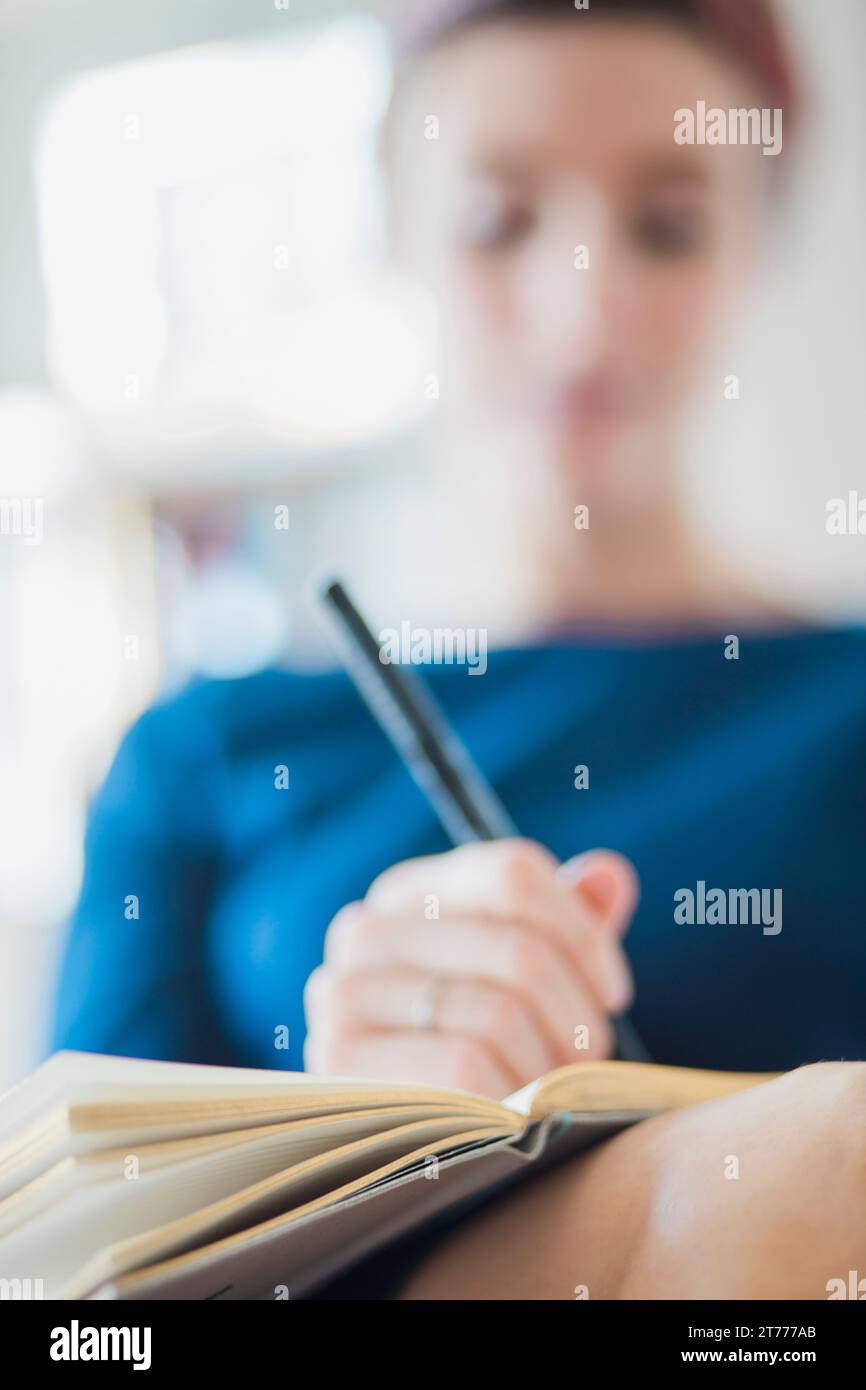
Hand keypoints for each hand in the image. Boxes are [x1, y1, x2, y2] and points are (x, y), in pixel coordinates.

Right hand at [304, 839, 638, 1098]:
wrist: (397, 1136)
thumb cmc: (475, 1040)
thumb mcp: (522, 974)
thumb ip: (567, 918)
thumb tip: (607, 875)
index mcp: (410, 891)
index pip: (513, 874)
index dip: (583, 933)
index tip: (613, 990)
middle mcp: (367, 929)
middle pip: (520, 950)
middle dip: (577, 1014)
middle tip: (590, 1055)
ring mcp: (345, 992)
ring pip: (500, 1013)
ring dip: (547, 1064)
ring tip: (550, 1087)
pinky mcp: (342, 1061)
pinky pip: (465, 1067)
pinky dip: (509, 1096)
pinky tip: (511, 1112)